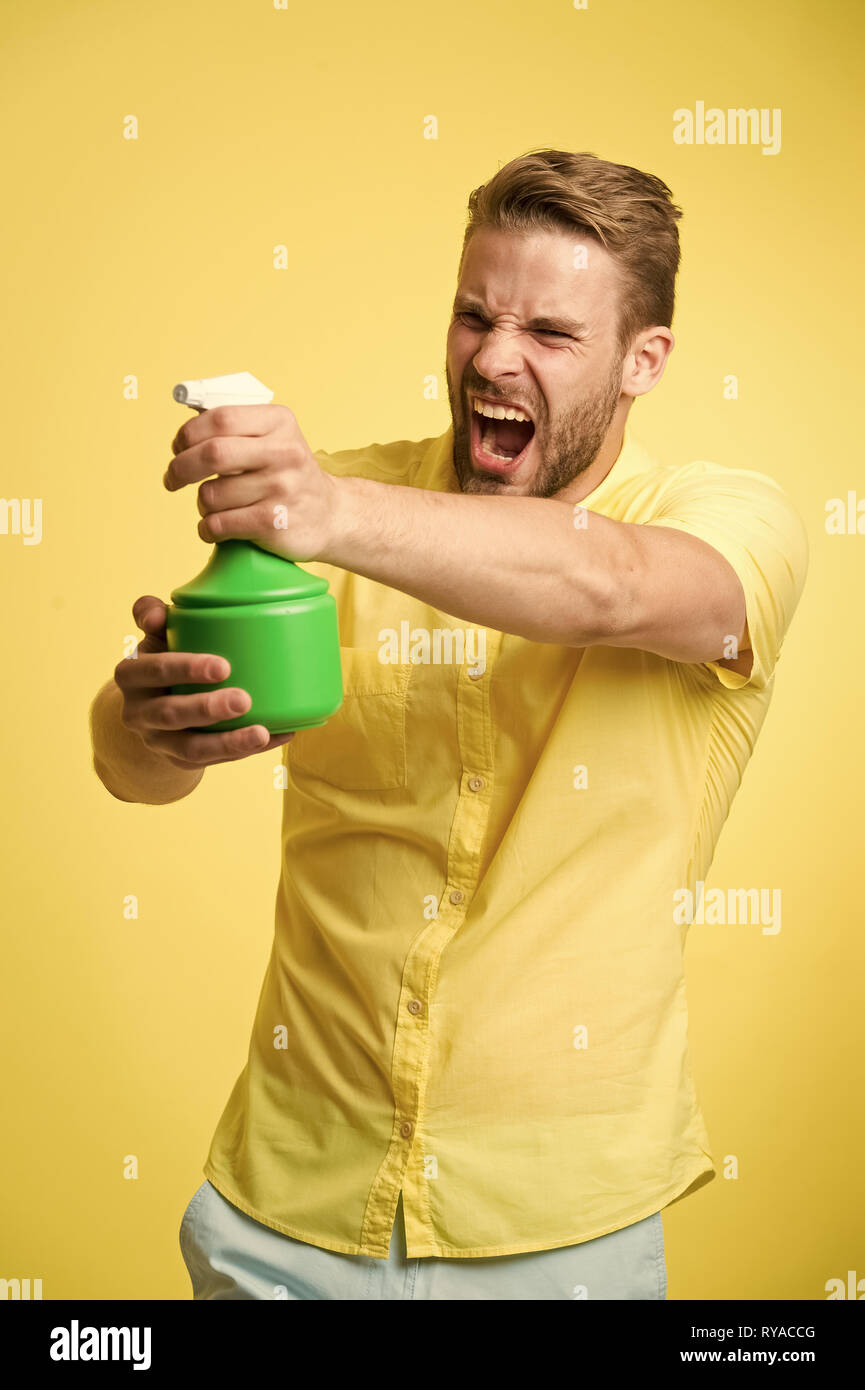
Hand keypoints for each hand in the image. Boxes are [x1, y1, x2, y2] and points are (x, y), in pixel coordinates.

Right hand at [115, 596, 295, 767]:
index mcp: (132, 675)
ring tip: (261, 733)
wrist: (149, 707)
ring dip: (228, 742)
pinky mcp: (179, 761)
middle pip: (170, 713)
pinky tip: (275, 736)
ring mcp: (158, 741)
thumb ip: (154, 615)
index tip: (224, 666)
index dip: (185, 669)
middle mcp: (138, 712)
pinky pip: (213, 760)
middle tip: (244, 699)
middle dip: (208, 708)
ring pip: (191, 747)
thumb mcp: (155, 637)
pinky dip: (245, 750)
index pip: (153, 670)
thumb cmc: (164, 658)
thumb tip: (159, 613)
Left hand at [163, 404, 336, 560]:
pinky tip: (216, 528)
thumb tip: (186, 428)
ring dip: (202, 505)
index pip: (220, 418)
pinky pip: (220, 524)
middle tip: (172, 479)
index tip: (177, 448)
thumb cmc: (288, 475)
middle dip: (180, 468)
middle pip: (212, 454)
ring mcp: (282, 488)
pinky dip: (208, 528)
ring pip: (211, 495)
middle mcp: (284, 453)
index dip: (188, 433)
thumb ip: (235, 429)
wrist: (331, 516)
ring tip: (216, 507)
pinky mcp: (275, 522)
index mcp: (279, 423)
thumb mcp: (274, 438)